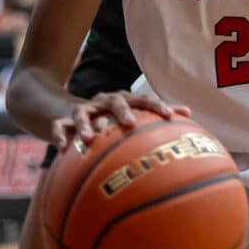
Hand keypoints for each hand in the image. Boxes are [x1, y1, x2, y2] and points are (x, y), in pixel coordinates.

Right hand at [50, 91, 190, 149]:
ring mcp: (83, 110)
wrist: (72, 112)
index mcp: (124, 100)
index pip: (143, 99)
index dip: (157, 105)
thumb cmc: (111, 117)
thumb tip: (189, 113)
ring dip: (85, 124)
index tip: (170, 116)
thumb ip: (157, 114)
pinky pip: (59, 126)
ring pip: (82, 111)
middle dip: (122, 110)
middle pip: (115, 101)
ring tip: (87, 138)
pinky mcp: (64, 120)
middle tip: (130, 123)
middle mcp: (104, 101)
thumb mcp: (132, 113)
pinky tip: (63, 149)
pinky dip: (60, 135)